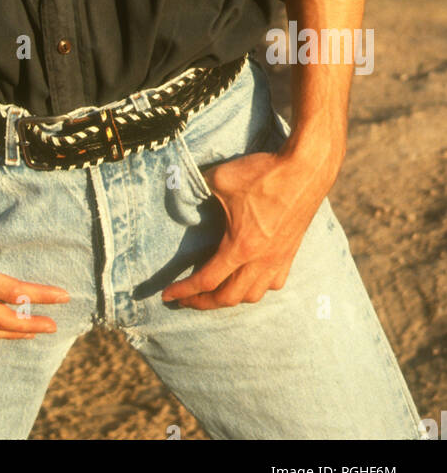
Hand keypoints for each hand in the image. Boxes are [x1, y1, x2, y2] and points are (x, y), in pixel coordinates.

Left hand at [161, 149, 334, 308]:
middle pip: (228, 297)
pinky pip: (274, 284)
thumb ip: (198, 190)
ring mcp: (279, 259)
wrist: (306, 169)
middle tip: (185, 300)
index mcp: (240, 247)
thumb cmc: (263, 174)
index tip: (166, 295)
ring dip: (230, 298)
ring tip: (215, 291)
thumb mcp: (220, 178)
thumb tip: (184, 194)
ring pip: (253, 295)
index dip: (184, 291)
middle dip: (203, 303)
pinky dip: (257, 288)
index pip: (206, 280)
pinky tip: (249, 280)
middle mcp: (260, 261)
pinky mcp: (291, 253)